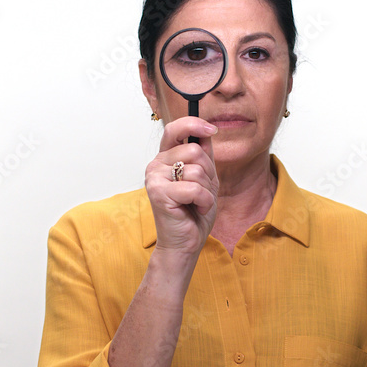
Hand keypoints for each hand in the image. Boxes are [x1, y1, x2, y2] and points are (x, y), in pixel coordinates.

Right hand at [144, 116, 218, 275]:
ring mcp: (154, 178)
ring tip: (197, 202)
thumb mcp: (206, 178)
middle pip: (194, 150)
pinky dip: (203, 201)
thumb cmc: (193, 212)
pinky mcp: (158, 193)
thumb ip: (204, 155)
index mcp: (165, 159)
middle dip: (208, 172)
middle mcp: (156, 165)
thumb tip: (207, 130)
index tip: (211, 129)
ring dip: (206, 190)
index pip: (174, 129)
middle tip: (201, 191)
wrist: (186, 242)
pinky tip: (195, 209)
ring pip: (196, 170)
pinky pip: (194, 188)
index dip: (193, 123)